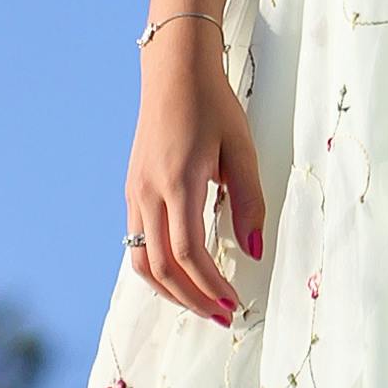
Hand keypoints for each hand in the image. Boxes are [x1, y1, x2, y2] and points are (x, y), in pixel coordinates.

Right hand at [126, 38, 263, 325]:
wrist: (173, 71)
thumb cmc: (213, 105)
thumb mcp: (241, 149)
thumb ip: (250, 202)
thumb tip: (254, 251)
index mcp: (178, 182)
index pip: (188, 253)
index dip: (210, 286)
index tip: (235, 304)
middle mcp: (149, 192)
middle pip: (161, 267)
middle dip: (192, 299)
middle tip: (223, 316)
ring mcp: (135, 192)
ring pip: (141, 261)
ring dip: (171, 291)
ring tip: (201, 304)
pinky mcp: (132, 189)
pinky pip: (137, 241)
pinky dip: (159, 268)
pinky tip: (182, 275)